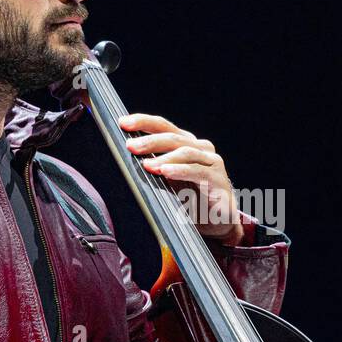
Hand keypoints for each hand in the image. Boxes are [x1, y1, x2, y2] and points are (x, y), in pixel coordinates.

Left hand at [118, 113, 243, 244]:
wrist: (218, 220)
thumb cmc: (191, 197)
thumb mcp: (168, 179)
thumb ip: (155, 166)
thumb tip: (126, 158)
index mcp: (187, 143)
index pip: (164, 126)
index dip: (144, 122)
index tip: (123, 123)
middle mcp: (200, 148)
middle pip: (173, 137)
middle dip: (150, 141)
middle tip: (131, 146)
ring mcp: (211, 161)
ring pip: (186, 152)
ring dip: (164, 158)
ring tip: (146, 165)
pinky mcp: (217, 178)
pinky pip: (197, 171)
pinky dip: (180, 171)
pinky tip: (167, 172)